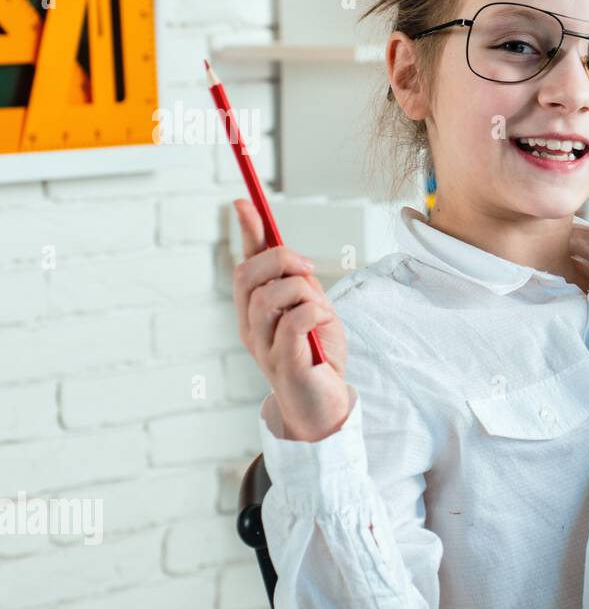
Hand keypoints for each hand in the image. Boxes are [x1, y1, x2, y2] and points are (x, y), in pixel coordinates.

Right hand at [232, 199, 349, 441]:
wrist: (325, 406)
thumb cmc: (318, 358)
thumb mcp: (312, 311)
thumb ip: (299, 285)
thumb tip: (291, 254)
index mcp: (254, 310)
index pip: (245, 264)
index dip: (245, 232)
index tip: (244, 202)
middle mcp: (250, 326)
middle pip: (248, 274)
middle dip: (282, 259)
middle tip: (310, 269)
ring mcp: (263, 345)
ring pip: (269, 296)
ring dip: (303, 291)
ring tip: (321, 308)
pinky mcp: (284, 363)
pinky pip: (294, 321)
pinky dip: (314, 312)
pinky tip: (324, 321)